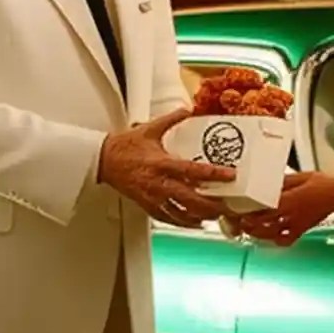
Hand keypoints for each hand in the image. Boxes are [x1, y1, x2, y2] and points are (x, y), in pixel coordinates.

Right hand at [98, 106, 235, 226]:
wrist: (103, 160)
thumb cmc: (125, 146)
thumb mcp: (150, 129)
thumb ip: (172, 119)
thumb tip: (188, 109)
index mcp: (162, 164)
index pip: (193, 171)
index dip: (213, 174)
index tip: (230, 175)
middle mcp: (159, 183)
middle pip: (191, 199)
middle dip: (211, 205)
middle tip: (227, 206)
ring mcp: (153, 197)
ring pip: (181, 213)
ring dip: (200, 217)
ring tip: (216, 217)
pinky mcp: (147, 205)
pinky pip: (167, 218)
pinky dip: (183, 223)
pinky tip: (194, 223)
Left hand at [236, 172, 333, 245]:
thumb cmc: (325, 183)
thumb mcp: (301, 176)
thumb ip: (284, 181)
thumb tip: (269, 182)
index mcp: (289, 200)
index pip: (264, 209)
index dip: (250, 211)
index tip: (240, 209)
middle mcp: (291, 214)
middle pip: (264, 223)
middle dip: (250, 224)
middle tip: (240, 220)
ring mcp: (297, 224)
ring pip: (272, 234)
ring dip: (259, 234)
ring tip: (250, 229)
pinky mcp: (303, 229)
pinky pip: (287, 239)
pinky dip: (277, 240)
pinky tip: (272, 236)